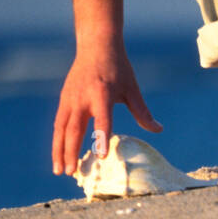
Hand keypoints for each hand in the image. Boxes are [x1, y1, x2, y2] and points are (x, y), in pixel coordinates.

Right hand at [52, 40, 161, 175]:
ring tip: (60, 171)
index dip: (101, 138)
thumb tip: (159, 130)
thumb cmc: (117, 68)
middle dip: (72, 152)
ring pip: (62, 129)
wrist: (96, 44)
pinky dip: (58, 141)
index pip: (102, 120)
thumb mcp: (132, 89)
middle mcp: (82, 98)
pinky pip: (59, 124)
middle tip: (71, 173)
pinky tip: (59, 156)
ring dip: (59, 151)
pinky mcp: (64, 100)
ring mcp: (70, 99)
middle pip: (74, 130)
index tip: (101, 157)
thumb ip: (143, 112)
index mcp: (101, 94)